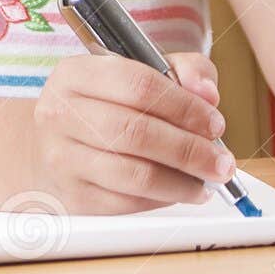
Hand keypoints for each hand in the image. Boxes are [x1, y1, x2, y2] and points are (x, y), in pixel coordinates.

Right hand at [31, 49, 231, 214]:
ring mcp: (62, 158)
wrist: (53, 144)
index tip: (215, 123)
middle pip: (136, 132)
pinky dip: (163, 200)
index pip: (138, 85)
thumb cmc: (105, 105)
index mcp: (76, 73)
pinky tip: (180, 191)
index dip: (185, 106)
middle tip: (221, 161)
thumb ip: (182, 70)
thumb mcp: (139, 72)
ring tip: (206, 181)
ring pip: (135, 174)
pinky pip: (128, 203)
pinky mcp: (73, 196)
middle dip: (190, 150)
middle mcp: (60, 113)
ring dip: (182, 182)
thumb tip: (207, 93)